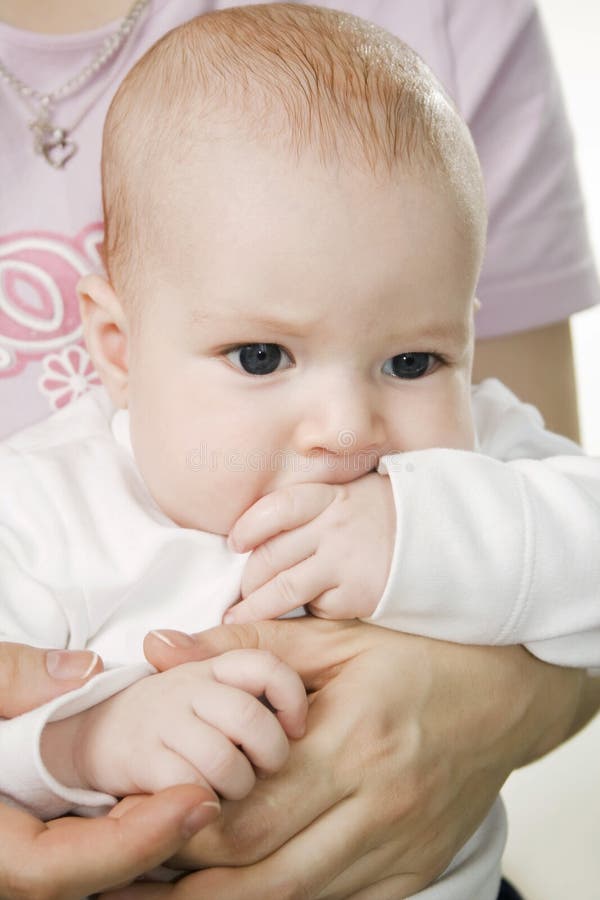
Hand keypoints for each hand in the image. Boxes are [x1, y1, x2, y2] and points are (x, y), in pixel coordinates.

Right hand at [0, 641, 219, 899]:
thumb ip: (8, 678)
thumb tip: (85, 673)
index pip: (61, 868)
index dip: (136, 841)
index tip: (195, 802)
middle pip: (81, 877)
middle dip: (148, 842)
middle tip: (209, 795)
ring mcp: (5, 857)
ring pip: (78, 870)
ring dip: (134, 839)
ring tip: (188, 794)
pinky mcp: (15, 841)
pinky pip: (69, 853)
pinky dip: (111, 832)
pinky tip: (147, 796)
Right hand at [44, 650, 306, 799]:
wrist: (98, 730)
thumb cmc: (176, 712)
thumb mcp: (216, 683)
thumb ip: (258, 688)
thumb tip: (303, 724)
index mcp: (216, 665)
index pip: (268, 667)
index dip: (291, 700)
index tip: (295, 729)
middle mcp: (189, 687)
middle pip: (248, 718)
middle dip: (270, 753)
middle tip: (265, 768)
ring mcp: (163, 721)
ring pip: (223, 759)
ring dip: (239, 785)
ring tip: (234, 788)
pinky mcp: (142, 759)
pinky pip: (189, 786)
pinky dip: (206, 802)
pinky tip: (205, 800)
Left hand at [106, 619, 583, 898]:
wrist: (510, 694)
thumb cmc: (420, 657)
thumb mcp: (334, 639)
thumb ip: (244, 647)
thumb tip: (160, 649)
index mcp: (351, 743)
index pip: (249, 814)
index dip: (186, 826)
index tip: (144, 817)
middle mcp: (377, 806)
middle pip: (264, 873)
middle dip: (192, 883)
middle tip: (141, 872)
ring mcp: (400, 846)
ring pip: (299, 899)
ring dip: (233, 898)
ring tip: (179, 889)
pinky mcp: (415, 868)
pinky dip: (293, 897)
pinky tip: (257, 881)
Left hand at [226, 473, 395, 622]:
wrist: (445, 539)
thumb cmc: (390, 516)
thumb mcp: (353, 493)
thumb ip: (314, 507)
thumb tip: (264, 530)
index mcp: (330, 497)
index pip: (275, 509)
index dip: (248, 528)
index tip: (235, 544)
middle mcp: (334, 528)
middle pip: (271, 555)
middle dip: (248, 579)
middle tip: (239, 593)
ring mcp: (345, 563)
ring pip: (283, 589)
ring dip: (255, 608)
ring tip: (237, 619)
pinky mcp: (357, 596)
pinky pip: (317, 608)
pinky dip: (309, 611)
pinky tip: (308, 612)